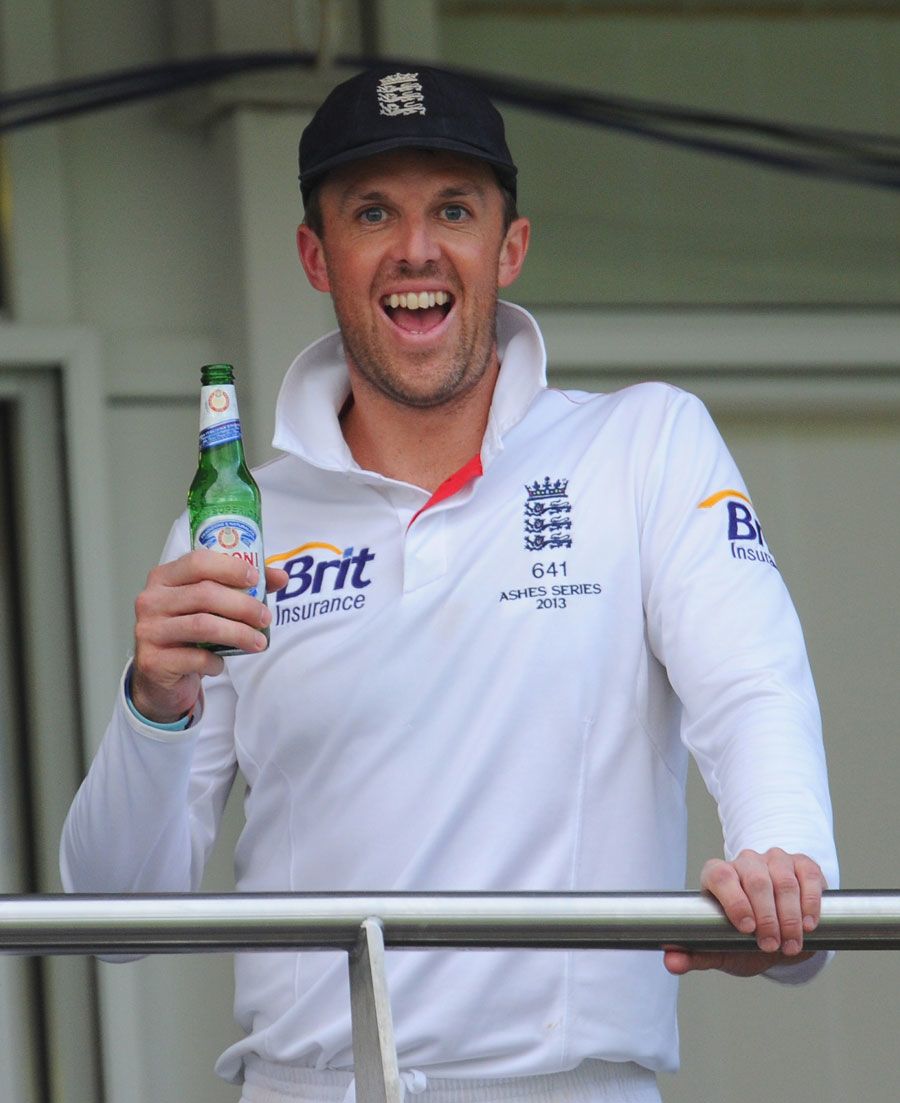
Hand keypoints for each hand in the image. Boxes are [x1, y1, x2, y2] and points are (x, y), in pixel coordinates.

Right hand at [131, 550, 288, 722]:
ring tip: (259, 642)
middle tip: (265, 617)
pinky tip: (221, 662)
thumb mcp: (212, 606)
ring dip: (239, 633)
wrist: (160, 676)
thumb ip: (242, 588)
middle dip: (243, 605)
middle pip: (205, 594)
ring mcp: (149, 630)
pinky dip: (216, 661)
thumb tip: (281, 577)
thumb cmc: (188, 633)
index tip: (255, 579)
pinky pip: (195, 658)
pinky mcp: (153, 661)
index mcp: (164, 577)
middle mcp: (151, 600)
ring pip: (203, 625)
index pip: (198, 562)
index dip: (230, 568)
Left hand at [663, 847, 826, 977]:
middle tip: (771, 945)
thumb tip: (671, 961)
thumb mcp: (721, 950)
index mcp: (717, 875)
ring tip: (791, 944)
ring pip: (783, 879)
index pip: (721, 876)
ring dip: (789, 915)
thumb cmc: (743, 939)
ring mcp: (774, 860)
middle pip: (755, 879)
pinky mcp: (802, 865)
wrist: (780, 935)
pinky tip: (808, 925)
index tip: (746, 928)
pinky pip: (808, 876)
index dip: (734, 900)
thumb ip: (696, 955)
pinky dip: (810, 903)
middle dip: (766, 916)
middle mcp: (745, 862)